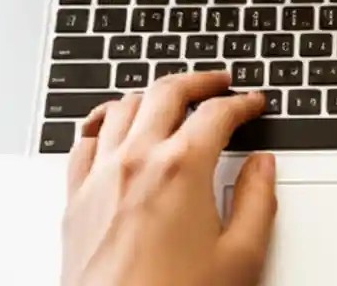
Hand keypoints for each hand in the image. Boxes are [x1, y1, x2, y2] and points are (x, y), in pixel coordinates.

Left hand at [62, 72, 275, 285]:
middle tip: (219, 81)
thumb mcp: (241, 257)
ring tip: (171, 98)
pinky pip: (84, 140)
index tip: (253, 103)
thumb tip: (261, 167)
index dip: (242, 102)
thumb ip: (258, 201)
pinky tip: (114, 129)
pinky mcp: (74, 200)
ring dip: (152, 94)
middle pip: (167, 91)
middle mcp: (136, 161)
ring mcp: (99, 177)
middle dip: (199, 79)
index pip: (217, 112)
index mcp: (181, 168)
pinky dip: (104, 123)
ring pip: (122, 106)